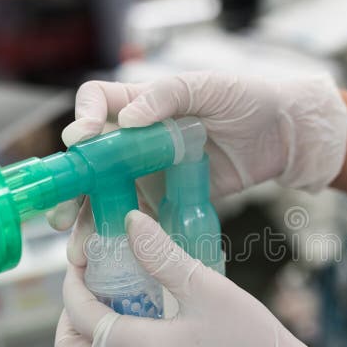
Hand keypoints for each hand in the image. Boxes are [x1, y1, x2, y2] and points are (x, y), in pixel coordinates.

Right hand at [47, 71, 346, 265]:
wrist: (284, 136)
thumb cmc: (248, 100)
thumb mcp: (208, 88)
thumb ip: (167, 97)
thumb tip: (129, 119)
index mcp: (142, 102)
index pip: (97, 103)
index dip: (84, 119)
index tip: (82, 141)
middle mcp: (137, 139)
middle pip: (90, 161)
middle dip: (70, 188)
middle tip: (62, 214)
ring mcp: (150, 172)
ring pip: (106, 197)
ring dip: (88, 223)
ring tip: (80, 249)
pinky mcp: (168, 200)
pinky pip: (138, 220)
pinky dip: (122, 240)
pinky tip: (108, 258)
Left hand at [54, 209, 346, 346]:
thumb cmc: (249, 343)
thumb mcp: (205, 288)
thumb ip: (161, 255)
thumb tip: (132, 222)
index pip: (78, 313)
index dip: (73, 281)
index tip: (82, 260)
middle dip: (72, 315)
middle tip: (95, 288)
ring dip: (94, 339)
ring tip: (123, 309)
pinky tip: (146, 337)